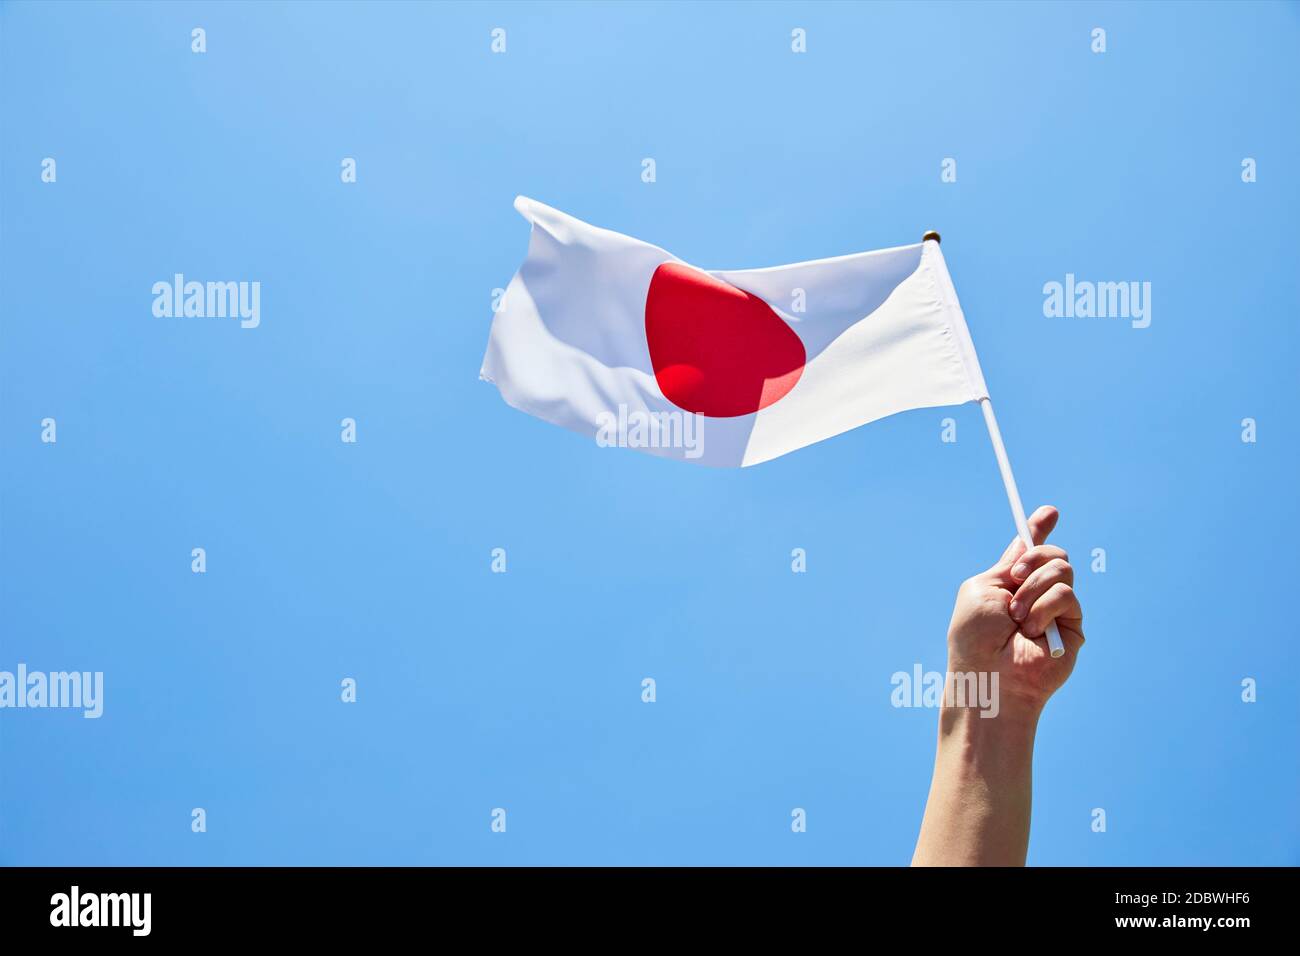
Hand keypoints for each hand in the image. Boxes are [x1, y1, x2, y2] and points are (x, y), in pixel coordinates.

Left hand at [946, 505, 1084, 714]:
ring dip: (1032, 588)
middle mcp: (1034, 593)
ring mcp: (1055, 609)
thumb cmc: (975, 637)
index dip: (1039, 529)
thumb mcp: (982, 589)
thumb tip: (1024, 539)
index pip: (1028, 550)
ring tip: (1017, 618)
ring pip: (1062, 568)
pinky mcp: (1072, 626)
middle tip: (1014, 579)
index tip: (1050, 511)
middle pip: (1053, 553)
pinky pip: (1066, 594)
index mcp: (1009, 583)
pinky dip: (1043, 607)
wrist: (988, 675)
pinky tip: (1032, 630)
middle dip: (1032, 558)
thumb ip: (1007, 564)